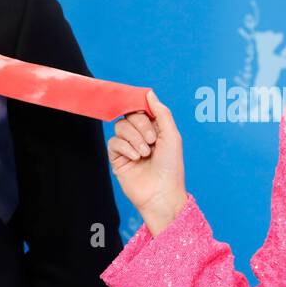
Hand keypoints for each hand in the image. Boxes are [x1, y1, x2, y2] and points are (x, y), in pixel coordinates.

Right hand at [107, 90, 186, 235]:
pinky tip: (136, 158)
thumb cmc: (171, 166)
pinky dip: (126, 148)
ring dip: (134, 138)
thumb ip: (161, 112)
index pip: (141, 109)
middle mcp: (140, 136)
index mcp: (155, 128)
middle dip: (141, 126)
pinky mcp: (117, 158)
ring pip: (120, 127)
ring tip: (145, 153)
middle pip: (129, 116)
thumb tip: (149, 93)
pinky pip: (114, 142)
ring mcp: (128, 147)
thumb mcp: (171, 135)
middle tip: (152, 140)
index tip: (143, 109)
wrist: (161, 193)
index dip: (140, 106)